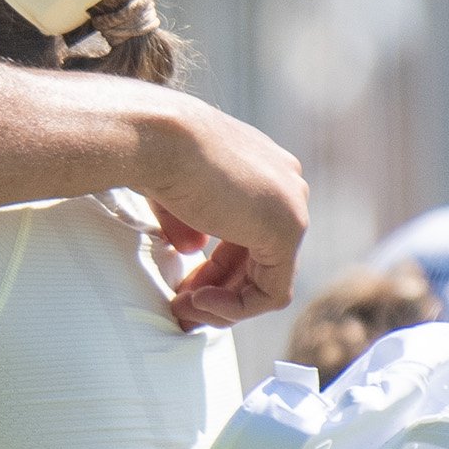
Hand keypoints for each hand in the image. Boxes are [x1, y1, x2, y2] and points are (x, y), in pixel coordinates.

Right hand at [137, 96, 307, 328]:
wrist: (159, 139)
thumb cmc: (156, 155)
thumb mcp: (174, 197)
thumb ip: (189, 223)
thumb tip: (192, 249)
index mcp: (261, 170)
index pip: (248, 237)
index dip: (214, 271)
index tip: (181, 288)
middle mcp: (285, 185)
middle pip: (260, 260)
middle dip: (219, 292)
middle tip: (180, 308)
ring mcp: (292, 206)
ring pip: (269, 280)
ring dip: (225, 306)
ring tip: (184, 310)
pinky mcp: (287, 230)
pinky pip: (272, 291)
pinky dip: (236, 308)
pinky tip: (200, 303)